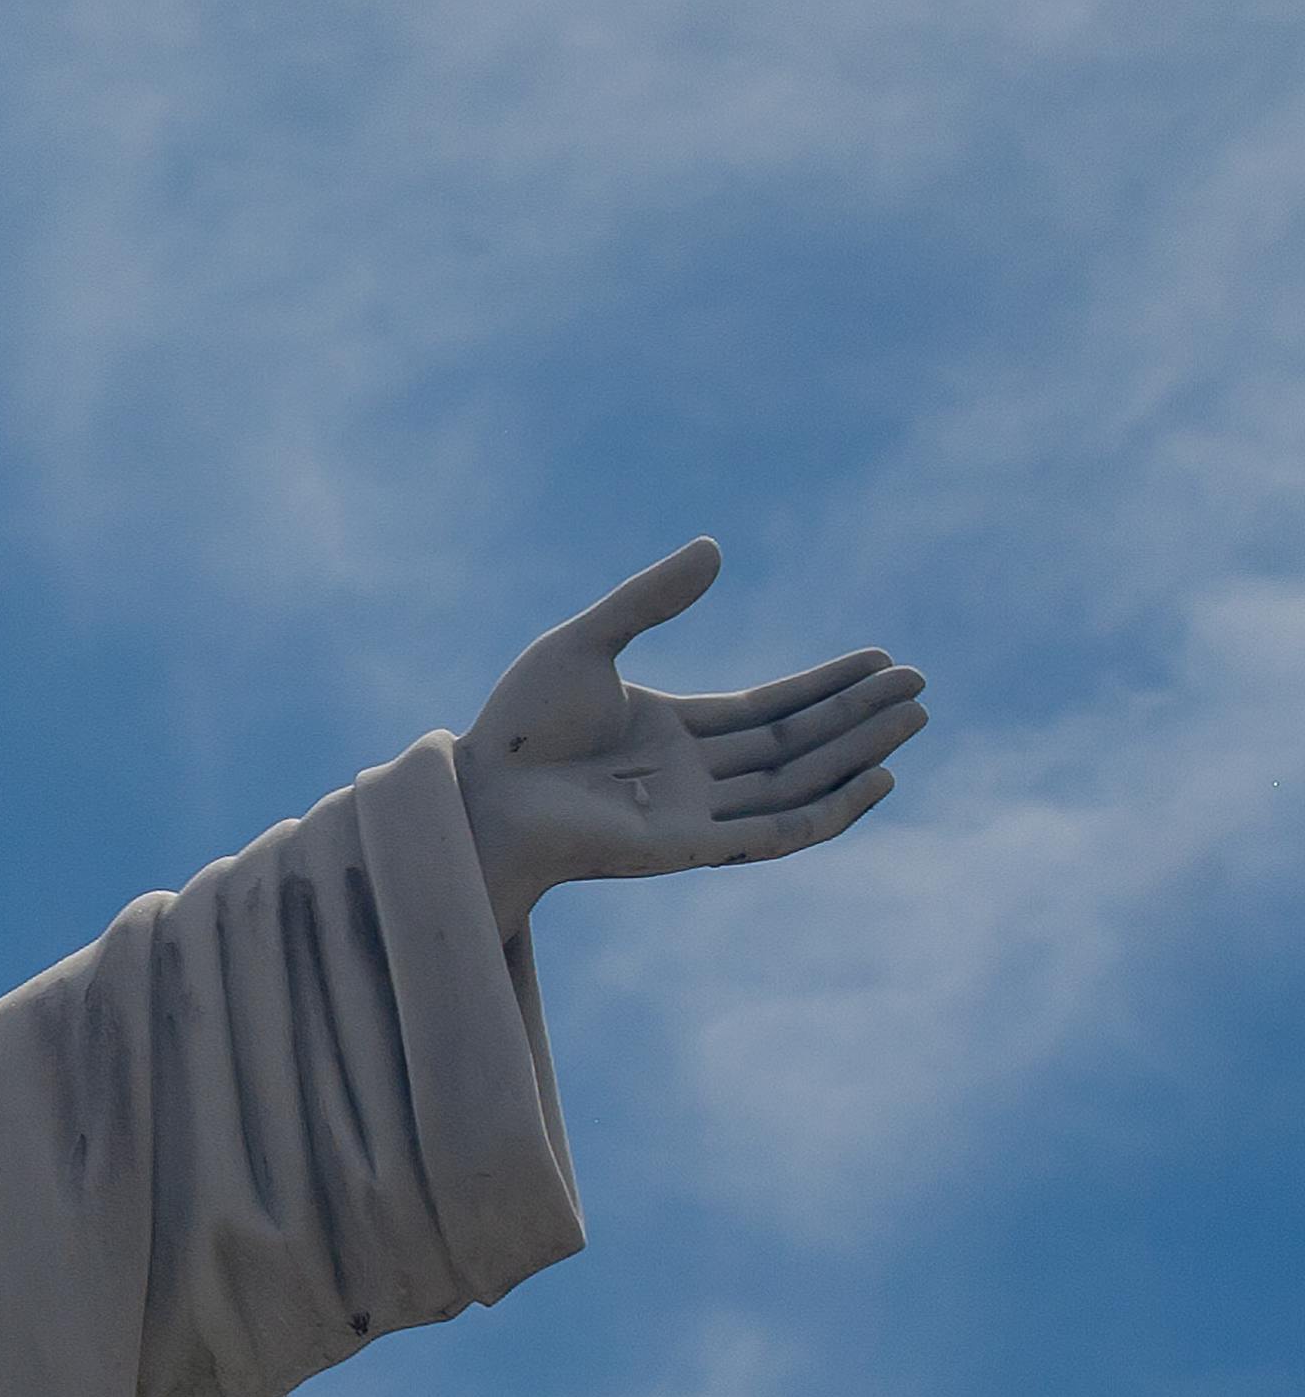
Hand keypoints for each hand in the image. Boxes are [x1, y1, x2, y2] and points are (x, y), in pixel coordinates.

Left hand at [457, 539, 925, 931]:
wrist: (476, 795)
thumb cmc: (512, 730)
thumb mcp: (586, 644)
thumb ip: (651, 599)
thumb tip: (714, 547)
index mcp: (667, 733)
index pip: (767, 709)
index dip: (827, 687)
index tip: (882, 662)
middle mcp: (689, 776)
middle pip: (795, 743)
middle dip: (859, 716)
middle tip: (920, 686)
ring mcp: (696, 814)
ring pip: (798, 782)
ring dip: (859, 751)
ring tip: (914, 716)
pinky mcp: (694, 848)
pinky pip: (780, 832)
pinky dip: (832, 809)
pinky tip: (879, 778)